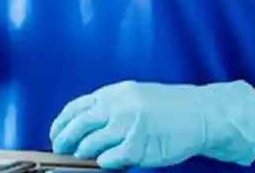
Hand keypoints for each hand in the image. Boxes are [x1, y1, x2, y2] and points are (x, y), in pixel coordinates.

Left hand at [49, 80, 254, 168]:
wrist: (200, 114)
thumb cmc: (168, 107)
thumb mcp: (134, 95)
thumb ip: (110, 106)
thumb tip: (83, 123)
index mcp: (115, 92)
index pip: (77, 106)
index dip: (61, 122)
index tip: (55, 132)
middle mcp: (118, 107)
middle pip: (79, 125)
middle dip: (64, 139)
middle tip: (59, 148)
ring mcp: (128, 127)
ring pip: (91, 143)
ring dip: (83, 151)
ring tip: (83, 155)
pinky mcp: (138, 147)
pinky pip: (110, 158)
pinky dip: (104, 162)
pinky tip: (106, 162)